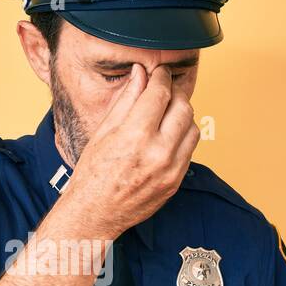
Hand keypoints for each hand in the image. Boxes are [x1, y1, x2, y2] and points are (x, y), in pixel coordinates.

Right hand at [61, 64, 200, 237]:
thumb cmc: (93, 173)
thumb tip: (140, 73)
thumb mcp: (104, 131)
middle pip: (183, 107)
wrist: (95, 212)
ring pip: (193, 127)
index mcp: (135, 135)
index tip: (159, 72)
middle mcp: (157, 152)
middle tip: (164, 90)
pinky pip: (190, 150)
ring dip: (182, 115)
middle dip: (175, 93)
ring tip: (165, 115)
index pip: (161, 93)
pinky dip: (182, 137)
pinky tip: (166, 137)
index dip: (161, 77)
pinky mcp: (176, 181)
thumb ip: (127, 100)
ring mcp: (170, 169)